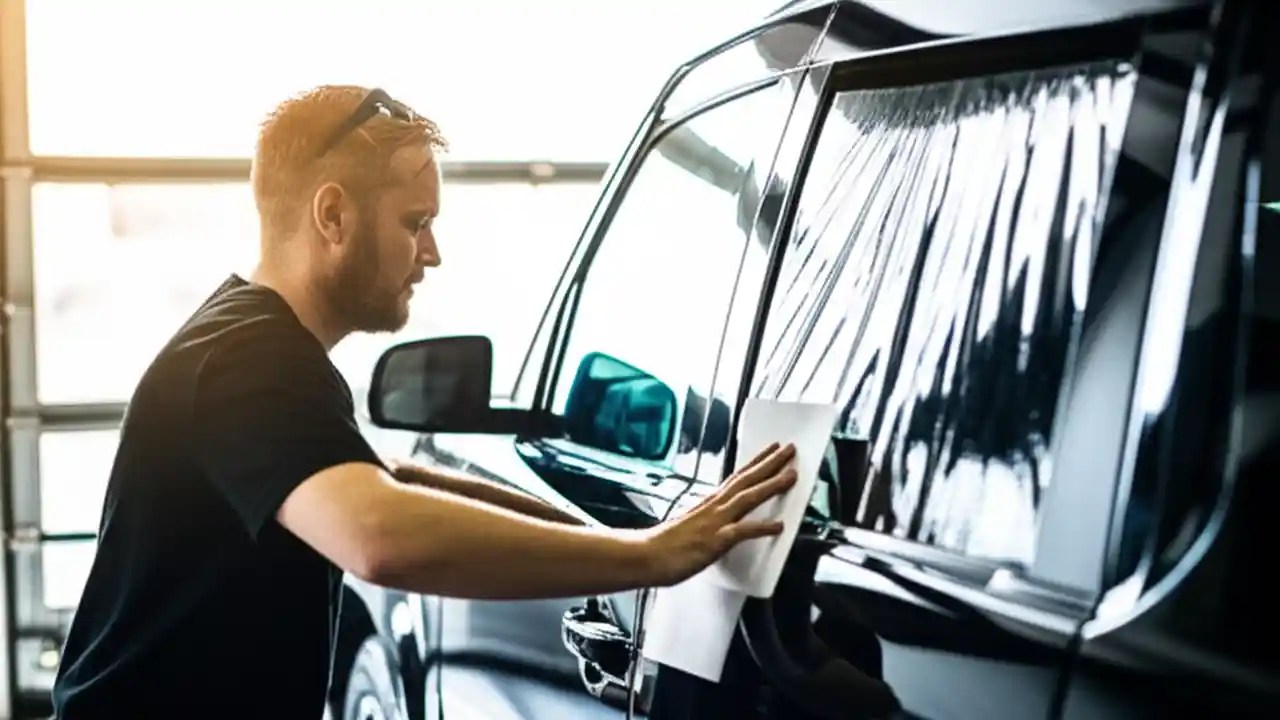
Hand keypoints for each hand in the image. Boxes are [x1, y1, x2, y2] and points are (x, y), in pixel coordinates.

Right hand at [642, 442, 796, 586]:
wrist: (645, 556)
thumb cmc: (666, 545)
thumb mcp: (692, 523)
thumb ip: (708, 517)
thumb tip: (720, 516)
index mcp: (710, 502)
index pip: (739, 476)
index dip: (758, 462)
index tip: (773, 449)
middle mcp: (715, 506)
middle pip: (748, 480)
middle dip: (771, 464)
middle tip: (791, 449)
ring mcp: (715, 522)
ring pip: (748, 498)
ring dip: (771, 485)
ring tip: (792, 476)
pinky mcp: (714, 541)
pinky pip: (743, 532)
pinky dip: (762, 527)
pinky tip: (778, 525)